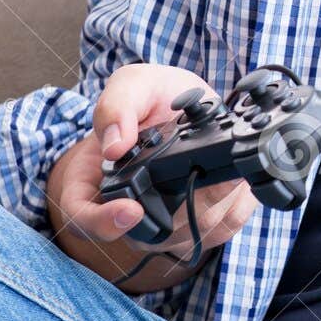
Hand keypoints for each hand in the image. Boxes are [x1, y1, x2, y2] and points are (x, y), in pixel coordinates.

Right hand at [45, 63, 259, 291]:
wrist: (183, 106)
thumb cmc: (149, 101)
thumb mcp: (130, 86)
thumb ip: (117, 108)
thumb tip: (115, 146)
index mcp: (90, 183)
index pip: (83, 219)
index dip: (104, 222)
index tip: (131, 210)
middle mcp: (125, 213)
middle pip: (149, 233)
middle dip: (185, 202)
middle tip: (207, 166)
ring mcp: (163, 227)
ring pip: (190, 234)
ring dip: (215, 201)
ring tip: (226, 165)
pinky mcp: (200, 228)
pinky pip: (220, 228)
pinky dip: (235, 203)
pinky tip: (237, 177)